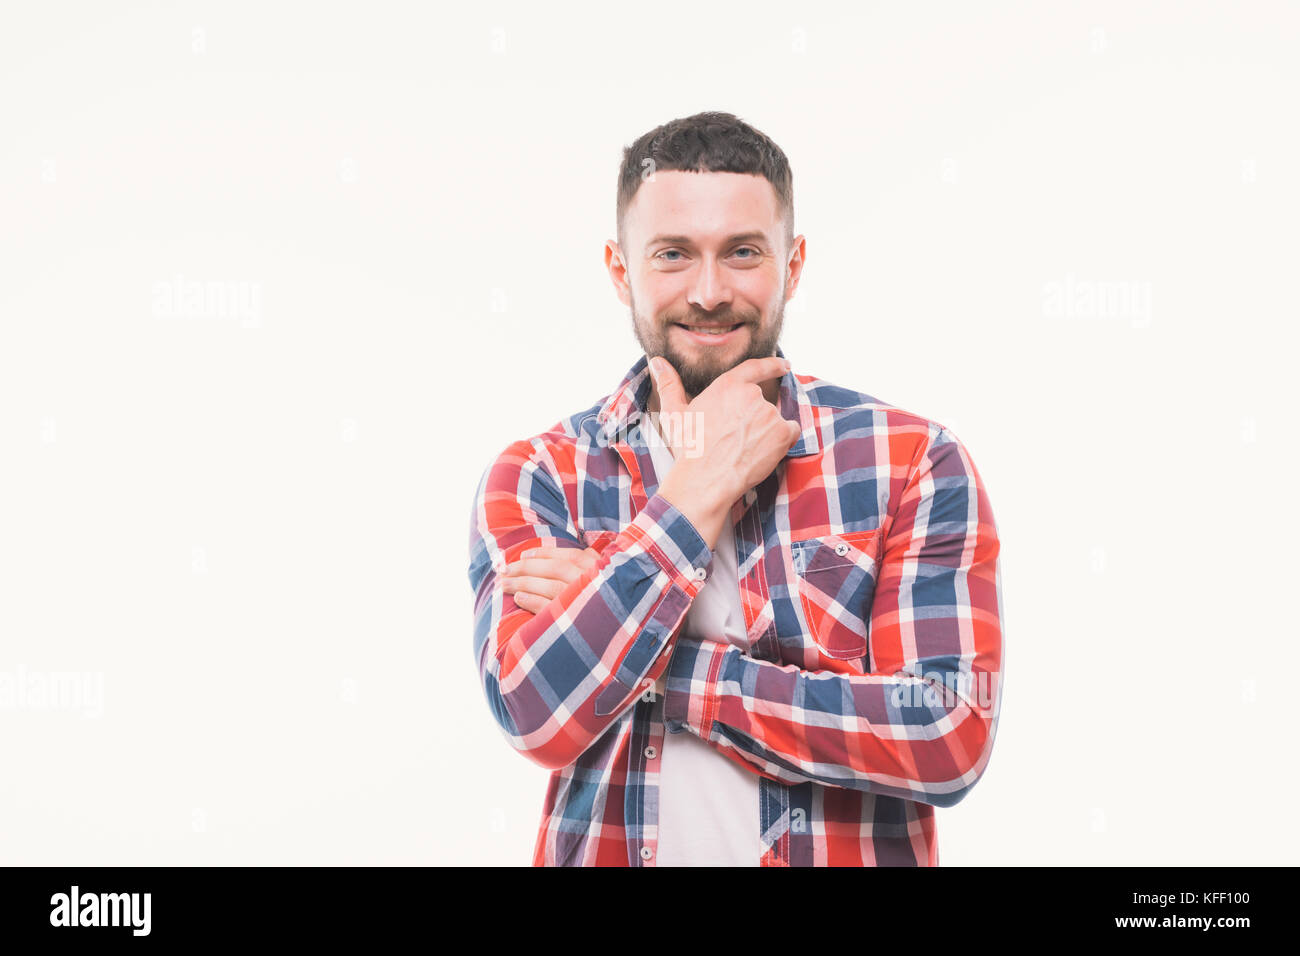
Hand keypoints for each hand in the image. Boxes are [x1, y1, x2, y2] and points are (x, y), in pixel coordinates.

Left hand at [500, 545, 600, 613]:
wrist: (621, 637)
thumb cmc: (610, 606)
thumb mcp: (607, 579)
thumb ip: (590, 566)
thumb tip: (571, 555)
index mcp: (600, 569)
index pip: (568, 556)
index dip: (543, 553)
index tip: (523, 555)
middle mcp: (593, 583)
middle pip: (554, 569)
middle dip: (525, 567)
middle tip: (503, 569)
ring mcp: (585, 602)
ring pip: (550, 587)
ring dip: (523, 583)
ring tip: (504, 584)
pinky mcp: (576, 622)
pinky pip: (549, 608)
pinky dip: (532, 601)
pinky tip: (518, 599)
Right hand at [649, 354, 800, 548]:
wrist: (704, 480)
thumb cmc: (688, 449)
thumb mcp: (675, 414)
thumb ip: (669, 384)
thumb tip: (656, 361)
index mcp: (727, 385)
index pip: (755, 368)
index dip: (772, 365)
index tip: (784, 364)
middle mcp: (751, 395)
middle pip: (763, 404)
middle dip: (756, 420)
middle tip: (739, 441)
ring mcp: (769, 413)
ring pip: (776, 420)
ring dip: (767, 433)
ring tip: (745, 450)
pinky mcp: (782, 432)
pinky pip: (791, 433)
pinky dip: (782, 443)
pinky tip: (763, 454)